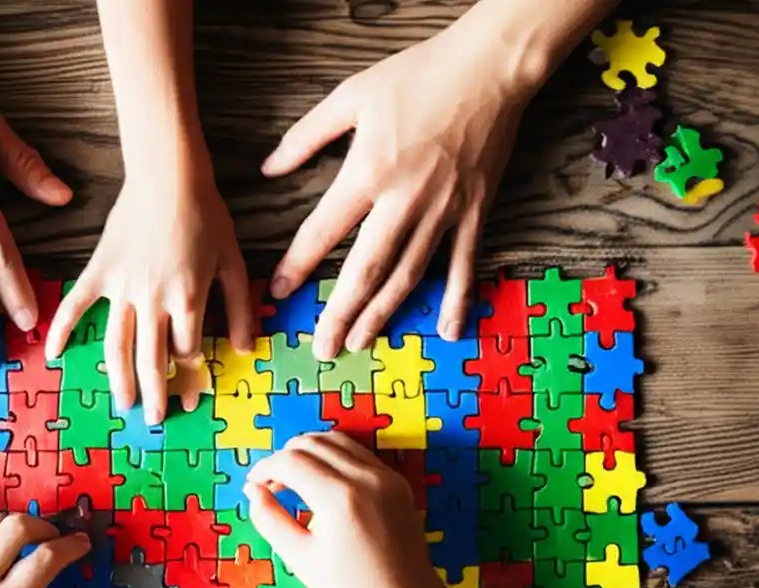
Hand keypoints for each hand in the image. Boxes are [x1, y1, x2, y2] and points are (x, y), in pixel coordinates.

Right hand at [45, 172, 252, 424]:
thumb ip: (239, 309)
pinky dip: (64, 329)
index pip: (186, 349)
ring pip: (117, 344)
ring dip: (119, 378)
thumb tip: (246, 350)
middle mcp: (152, 300)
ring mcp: (122, 287)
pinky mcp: (99, 271)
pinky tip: (55, 354)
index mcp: (188, 299)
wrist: (168, 176)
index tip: (189, 383)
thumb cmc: (206, 216)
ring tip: (123, 403)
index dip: (189, 368)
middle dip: (154, 393)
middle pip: (151, 358)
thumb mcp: (233, 262)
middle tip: (154, 418)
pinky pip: (77, 306)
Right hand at [243, 433, 444, 587]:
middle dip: (284, 457)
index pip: (291, 461)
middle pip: (311, 443)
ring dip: (308, 452)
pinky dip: (333, 458)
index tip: (253, 484)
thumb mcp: (300, 558)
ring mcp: (386, 477)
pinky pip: (357, 454)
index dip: (265, 468)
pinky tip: (322, 484)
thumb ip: (269, 518)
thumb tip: (253, 490)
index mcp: (339, 498)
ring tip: (293, 480)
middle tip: (270, 485)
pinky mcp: (397, 482)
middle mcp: (366, 478)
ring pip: (335, 440)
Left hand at [261, 25, 537, 358]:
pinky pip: (464, 265)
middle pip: (365, 272)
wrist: (489, 68)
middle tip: (322, 348)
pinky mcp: (474, 212)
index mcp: (368, 173)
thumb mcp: (350, 96)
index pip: (323, 232)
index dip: (298, 265)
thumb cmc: (418, 76)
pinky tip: (447, 331)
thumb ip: (305, 137)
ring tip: (361, 343)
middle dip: (341, 315)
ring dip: (382, 315)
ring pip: (408, 276)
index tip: (279, 292)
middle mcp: (404, 201)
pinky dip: (457, 300)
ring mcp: (443, 211)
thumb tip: (269, 168)